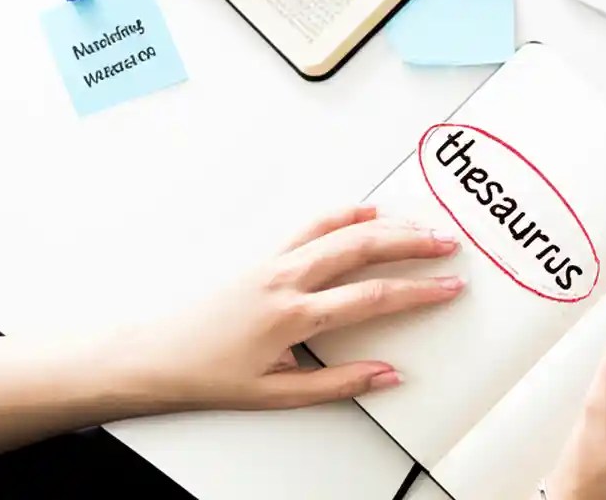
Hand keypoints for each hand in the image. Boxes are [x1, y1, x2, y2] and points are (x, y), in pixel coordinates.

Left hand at [118, 205, 464, 412]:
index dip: (417, 292)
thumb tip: (387, 375)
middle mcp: (286, 279)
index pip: (371, 296)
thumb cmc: (211, 375)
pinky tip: (367, 211)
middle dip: (410, 244)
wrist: (159, 356)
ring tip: (419, 224)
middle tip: (446, 244)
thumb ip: (338, 384)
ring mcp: (275, 261)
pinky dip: (344, 214)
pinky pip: (312, 225)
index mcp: (292, 315)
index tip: (447, 288)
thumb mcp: (278, 394)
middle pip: (361, 248)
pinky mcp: (267, 256)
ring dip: (384, 223)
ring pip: (339, 229)